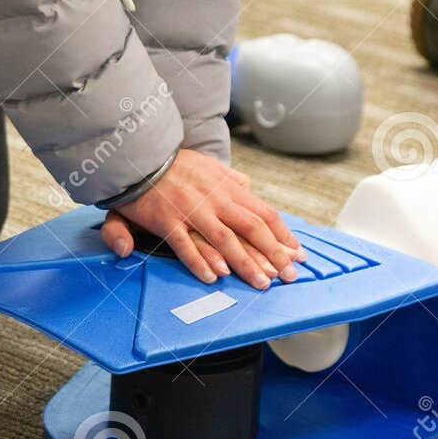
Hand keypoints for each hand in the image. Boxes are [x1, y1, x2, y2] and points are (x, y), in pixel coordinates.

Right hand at [102, 149, 304, 289]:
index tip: (297, 253)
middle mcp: (215, 199)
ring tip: (260, 284)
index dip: (283, 235)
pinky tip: (215, 278)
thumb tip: (248, 185)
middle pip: (252, 228)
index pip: (264, 213)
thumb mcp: (209, 164)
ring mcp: (192, 210)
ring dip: (245, 264)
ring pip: (225, 240)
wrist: (141, 154)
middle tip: (288, 276)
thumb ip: (230, 178)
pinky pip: (186, 245)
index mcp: (228, 188)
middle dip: (274, 254)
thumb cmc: (176, 164)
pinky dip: (201, 262)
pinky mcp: (167, 220)